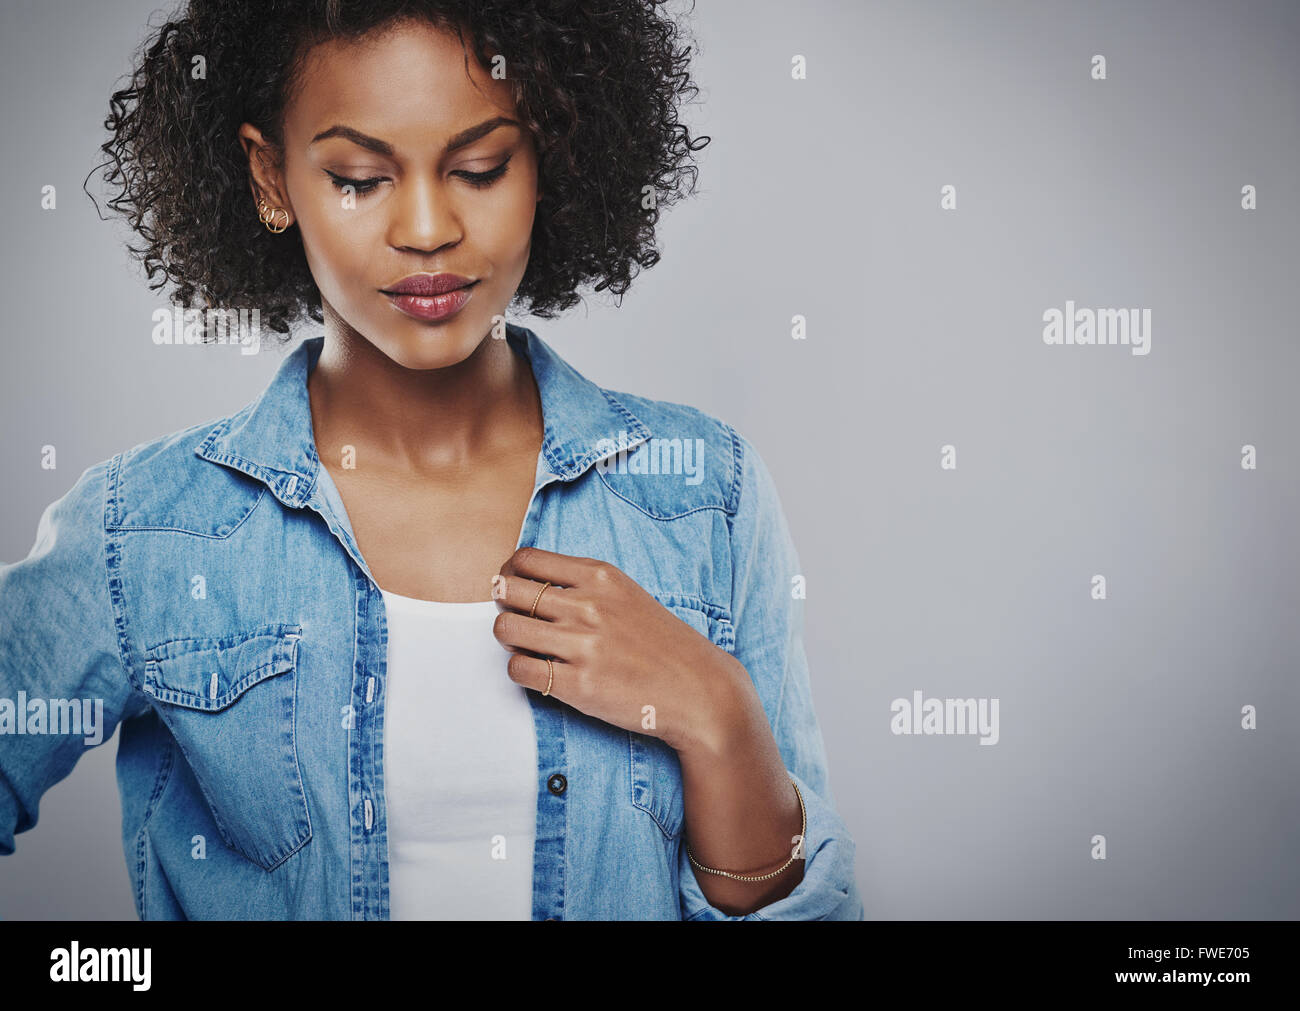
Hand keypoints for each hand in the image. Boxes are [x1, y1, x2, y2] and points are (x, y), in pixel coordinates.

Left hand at [490, 547, 746, 755]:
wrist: (697, 689)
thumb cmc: (661, 643)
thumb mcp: (626, 594)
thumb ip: (582, 584)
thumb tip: (526, 582)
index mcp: (599, 576)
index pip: (526, 559)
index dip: (509, 572)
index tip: (511, 585)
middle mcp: (588, 606)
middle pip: (508, 591)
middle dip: (504, 603)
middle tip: (516, 617)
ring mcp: (582, 645)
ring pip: (506, 630)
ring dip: (509, 639)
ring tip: (528, 647)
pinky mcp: (578, 686)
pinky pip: (519, 670)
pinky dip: (521, 671)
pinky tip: (541, 672)